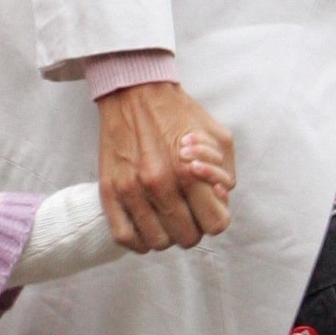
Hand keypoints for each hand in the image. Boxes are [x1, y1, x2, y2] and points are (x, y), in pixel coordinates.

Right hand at [97, 81, 235, 250]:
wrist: (135, 92)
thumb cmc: (180, 115)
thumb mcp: (219, 137)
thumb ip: (226, 174)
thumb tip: (219, 202)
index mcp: (189, 171)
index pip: (215, 225)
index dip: (215, 218)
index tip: (208, 209)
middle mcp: (159, 184)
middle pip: (187, 238)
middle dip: (193, 227)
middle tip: (188, 212)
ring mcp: (131, 190)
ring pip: (157, 242)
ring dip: (167, 234)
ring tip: (166, 217)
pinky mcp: (109, 191)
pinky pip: (124, 237)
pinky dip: (138, 240)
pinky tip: (146, 226)